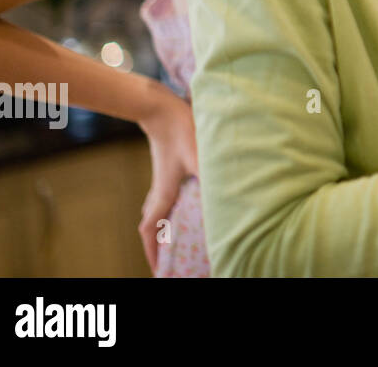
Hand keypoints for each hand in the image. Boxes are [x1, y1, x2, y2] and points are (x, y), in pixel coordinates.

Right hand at [136, 83, 197, 272]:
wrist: (162, 107)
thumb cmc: (181, 129)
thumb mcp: (200, 154)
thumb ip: (212, 175)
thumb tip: (227, 196)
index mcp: (164, 192)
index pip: (150, 230)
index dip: (151, 252)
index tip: (157, 270)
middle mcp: (159, 190)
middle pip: (152, 225)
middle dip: (158, 245)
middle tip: (170, 260)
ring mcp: (161, 180)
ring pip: (158, 211)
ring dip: (163, 228)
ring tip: (176, 239)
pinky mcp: (168, 169)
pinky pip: (165, 198)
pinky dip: (170, 210)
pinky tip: (185, 207)